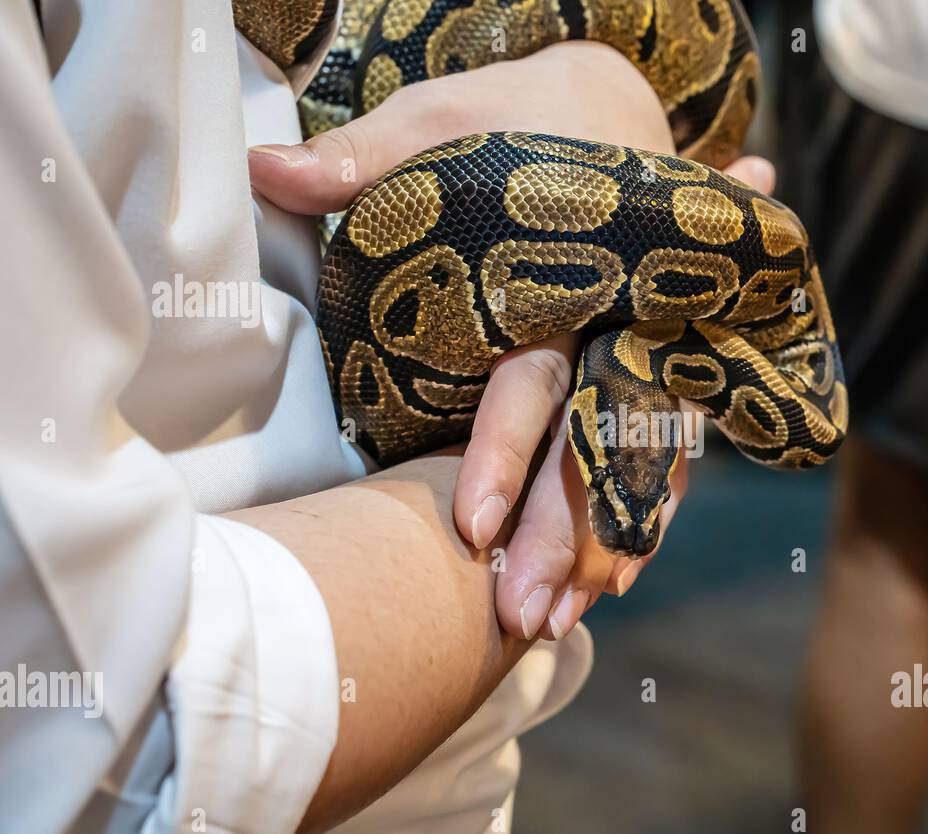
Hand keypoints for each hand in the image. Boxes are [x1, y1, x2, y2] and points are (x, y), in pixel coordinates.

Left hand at [248, 39, 775, 639]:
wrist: (615, 104)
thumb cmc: (522, 121)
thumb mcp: (446, 125)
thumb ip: (365, 158)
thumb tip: (266, 166)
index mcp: (558, 283)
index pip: (533, 382)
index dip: (505, 454)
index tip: (474, 528)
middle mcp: (604, 329)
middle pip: (588, 447)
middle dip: (562, 536)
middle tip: (524, 618)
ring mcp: (635, 358)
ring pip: (629, 468)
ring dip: (599, 548)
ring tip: (557, 625)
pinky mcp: (647, 374)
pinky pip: (650, 458)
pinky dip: (633, 519)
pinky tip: (614, 583)